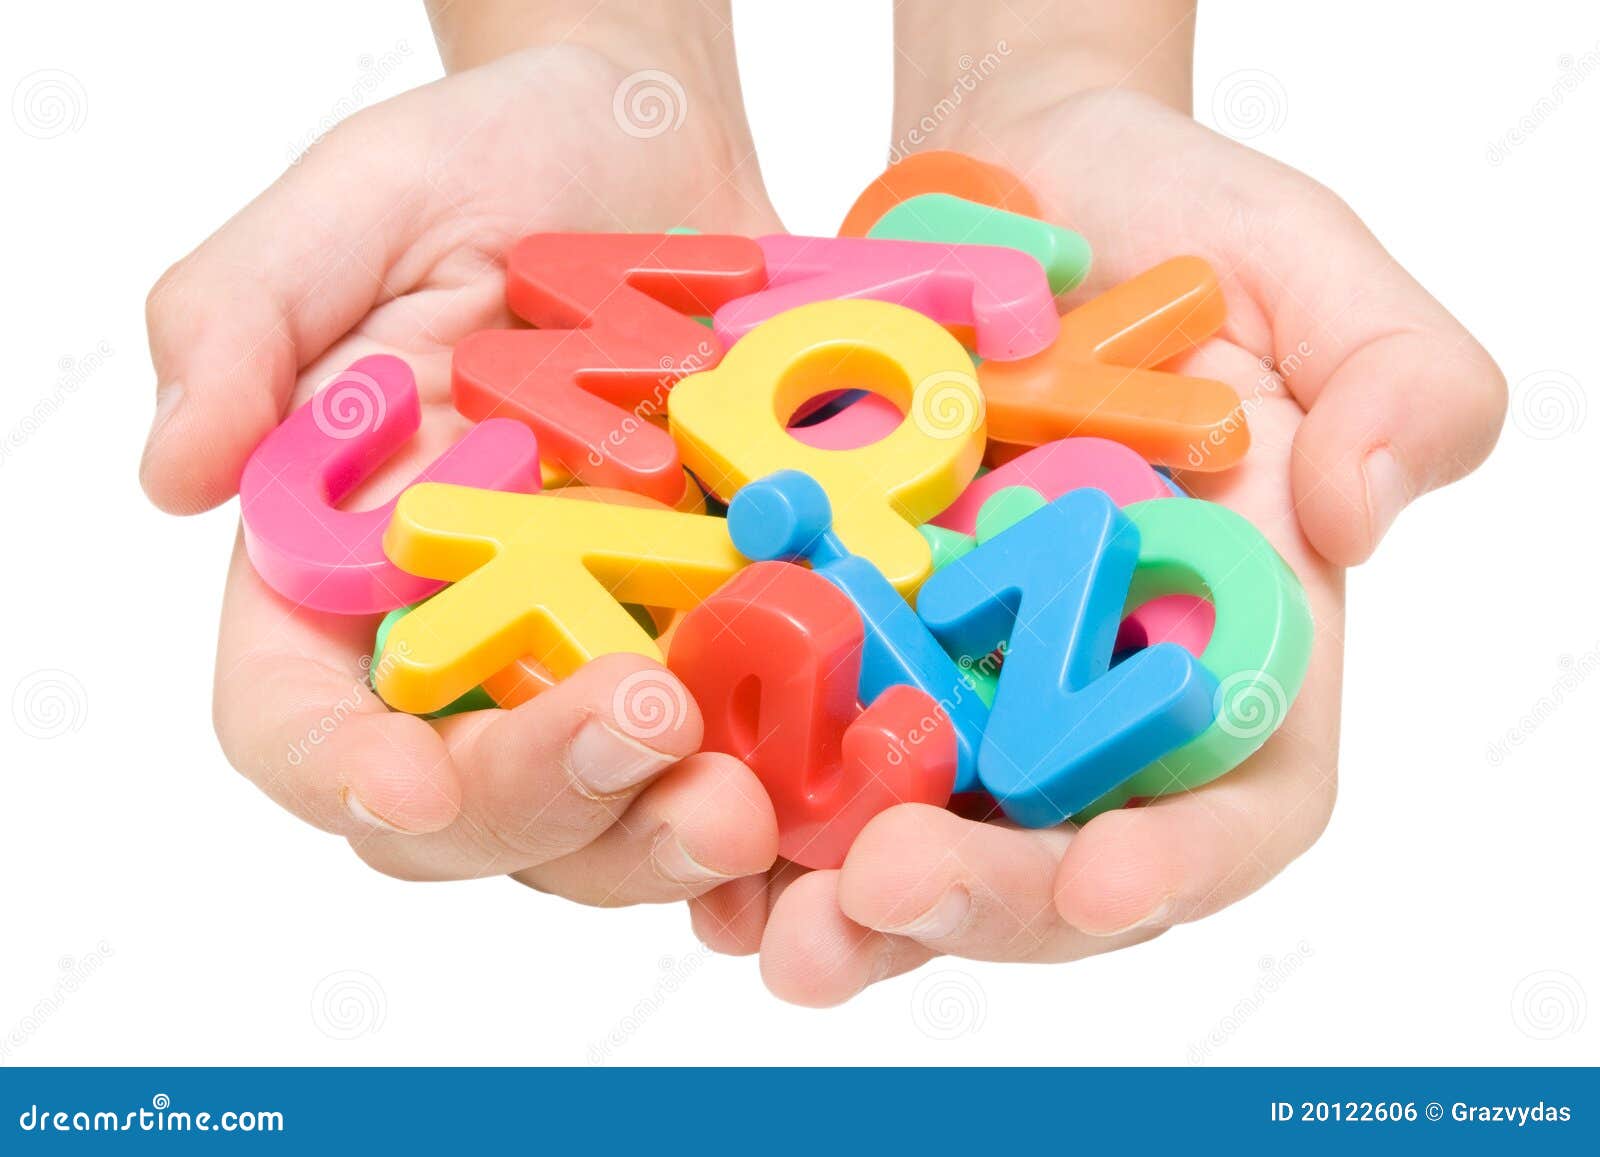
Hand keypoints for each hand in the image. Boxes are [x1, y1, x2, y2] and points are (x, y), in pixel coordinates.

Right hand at [141, 41, 781, 894]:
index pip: (293, 718)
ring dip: (665, 834)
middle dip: (549, 801)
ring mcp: (596, 660)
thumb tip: (175, 473)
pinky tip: (833, 783)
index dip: (339, 770)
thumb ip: (243, 323)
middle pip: (466, 807)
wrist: (660, 157)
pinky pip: (744, 757)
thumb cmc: (490, 168)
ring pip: (606, 824)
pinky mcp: (717, 646)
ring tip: (748, 802)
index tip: (413, 781)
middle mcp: (462, 647)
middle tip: (651, 729)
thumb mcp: (354, 211)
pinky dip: (783, 789)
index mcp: (338, 572)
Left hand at [692, 89, 1504, 1003]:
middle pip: (1059, 861)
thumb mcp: (1314, 274)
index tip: (1101, 879)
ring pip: (921, 845)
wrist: (1020, 182)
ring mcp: (974, 688)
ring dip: (847, 910)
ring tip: (766, 929)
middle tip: (874, 903)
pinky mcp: (858, 651)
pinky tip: (702, 840)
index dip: (1180, 864)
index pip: (1240, 807)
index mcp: (1236, 650)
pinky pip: (807, 755)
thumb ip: (1399, 383)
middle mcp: (1103, 701)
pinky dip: (759, 813)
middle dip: (975, 905)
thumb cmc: (1182, 222)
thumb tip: (1358, 515)